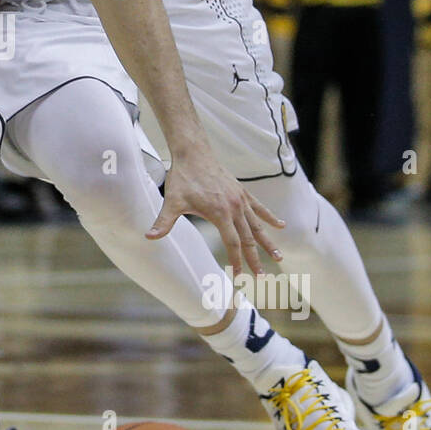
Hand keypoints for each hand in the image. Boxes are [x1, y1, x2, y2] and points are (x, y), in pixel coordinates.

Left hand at [148, 142, 285, 278]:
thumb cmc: (183, 177)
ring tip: (279, 257)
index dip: (236, 261)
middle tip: (261, 277)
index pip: (232, 243)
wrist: (193, 153)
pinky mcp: (242, 191)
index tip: (237, 276)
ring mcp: (240, 199)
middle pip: (248, 238)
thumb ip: (163, 222)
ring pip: (257, 225)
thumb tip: (149, 237)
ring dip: (268, 242)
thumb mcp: (172, 201)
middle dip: (255, 259)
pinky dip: (270, 217)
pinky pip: (259, 207)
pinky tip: (281, 226)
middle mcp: (235, 207)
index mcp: (220, 213)